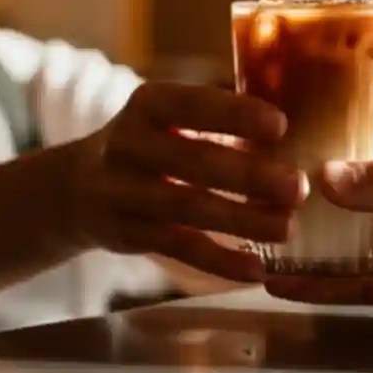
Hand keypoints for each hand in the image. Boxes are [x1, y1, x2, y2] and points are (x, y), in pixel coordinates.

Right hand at [71, 82, 307, 282]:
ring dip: (240, 220)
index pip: (190, 104)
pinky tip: (256, 270)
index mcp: (147, 104)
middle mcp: (129, 144)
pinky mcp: (128, 233)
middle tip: (297, 186)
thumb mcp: (167, 115)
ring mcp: (123, 191)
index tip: (280, 125)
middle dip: (247, 175)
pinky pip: (178, 248)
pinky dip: (219, 260)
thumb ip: (217, 111)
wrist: (76, 187)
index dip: (234, 114)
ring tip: (286, 227)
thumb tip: (290, 103)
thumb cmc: (149, 141)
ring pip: (186, 207)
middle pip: (191, 161)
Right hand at [266, 117, 372, 355]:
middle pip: (348, 185)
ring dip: (306, 237)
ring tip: (258, 233)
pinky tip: (286, 281)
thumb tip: (333, 175)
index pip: (369, 130)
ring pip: (344, 236)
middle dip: (306, 188)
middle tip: (257, 186)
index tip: (281, 131)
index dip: (327, 132)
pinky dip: (321, 283)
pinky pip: (356, 282)